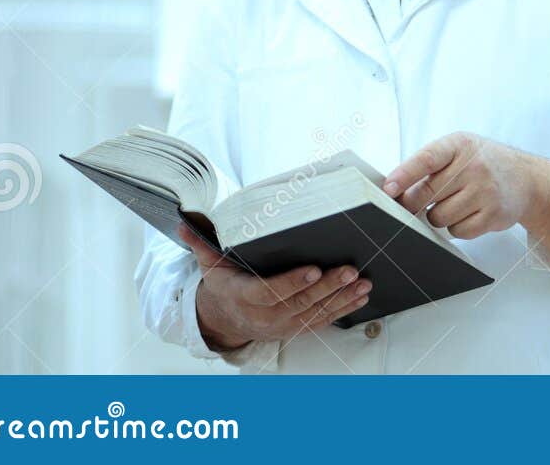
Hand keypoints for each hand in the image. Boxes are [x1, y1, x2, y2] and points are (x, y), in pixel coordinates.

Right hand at [179, 225, 371, 350]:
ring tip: (363, 283)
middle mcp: (266, 315)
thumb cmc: (224, 287)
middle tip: (351, 271)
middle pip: (300, 302)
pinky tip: (360, 297)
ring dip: (343, 299)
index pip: (270, 292)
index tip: (314, 270)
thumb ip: (200, 244)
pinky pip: (323, 321)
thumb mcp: (210, 265)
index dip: (293, 282)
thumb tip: (185, 221)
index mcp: (244, 297)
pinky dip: (344, 310)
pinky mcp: (297, 329)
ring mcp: (283, 324)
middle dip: (329, 287)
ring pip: (316, 313)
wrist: (225, 320)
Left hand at [383, 132, 549, 257]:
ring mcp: (485, 192)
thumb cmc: (484, 163)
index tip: (388, 188)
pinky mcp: (493, 215)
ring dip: (438, 216)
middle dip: (414, 203)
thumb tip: (395, 191)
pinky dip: (457, 227)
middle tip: (415, 204)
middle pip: (426, 194)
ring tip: (455, 203)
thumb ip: (430, 165)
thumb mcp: (461, 150)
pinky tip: (469, 213)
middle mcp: (474, 166)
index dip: (404, 175)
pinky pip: (457, 231)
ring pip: (438, 217)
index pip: (427, 159)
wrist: (527, 178)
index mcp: (460, 145)